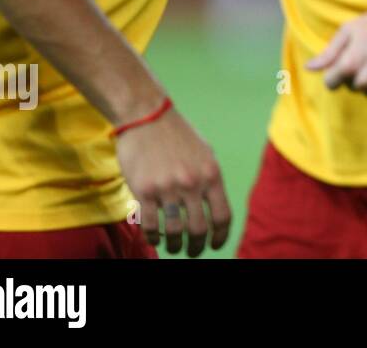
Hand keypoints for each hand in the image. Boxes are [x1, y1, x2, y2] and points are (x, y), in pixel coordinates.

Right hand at [115, 107, 230, 256]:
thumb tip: (215, 207)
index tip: (214, 246)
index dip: (220, 237)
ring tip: (173, 246)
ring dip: (174, 245)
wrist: (147, 116)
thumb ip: (210, 180)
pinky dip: (153, 237)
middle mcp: (192, 183)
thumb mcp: (205, 154)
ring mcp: (167, 188)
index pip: (222, 217)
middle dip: (196, 247)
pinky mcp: (144, 190)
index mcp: (212, 175)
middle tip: (192, 252)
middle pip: (199, 230)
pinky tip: (154, 237)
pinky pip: (150, 225)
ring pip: (174, 232)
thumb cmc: (178, 135)